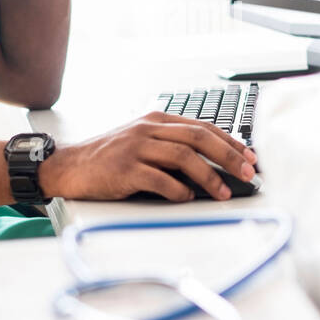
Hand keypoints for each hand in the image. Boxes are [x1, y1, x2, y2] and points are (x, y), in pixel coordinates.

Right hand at [37, 112, 258, 201]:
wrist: (69, 167)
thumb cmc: (109, 158)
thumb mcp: (142, 143)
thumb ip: (171, 147)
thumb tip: (213, 165)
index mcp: (156, 121)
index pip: (203, 126)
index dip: (230, 142)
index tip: (250, 157)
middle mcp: (148, 130)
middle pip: (199, 137)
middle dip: (228, 156)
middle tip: (247, 173)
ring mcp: (135, 148)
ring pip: (183, 156)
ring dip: (209, 176)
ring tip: (223, 193)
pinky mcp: (123, 169)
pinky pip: (158, 179)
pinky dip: (177, 190)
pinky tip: (186, 198)